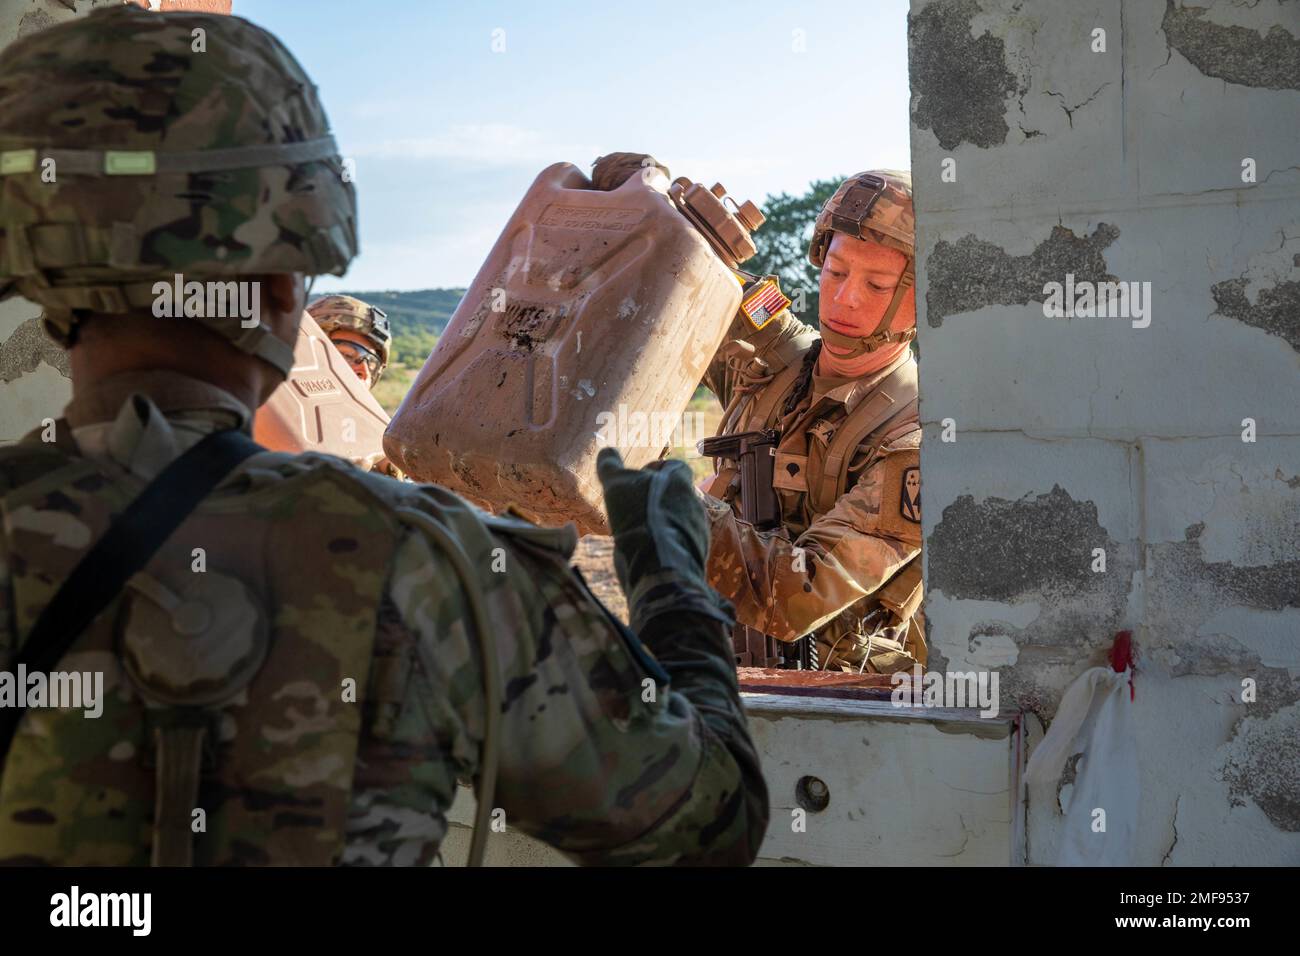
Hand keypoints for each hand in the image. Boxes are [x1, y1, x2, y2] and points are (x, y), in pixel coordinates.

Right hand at [596, 449, 711, 608]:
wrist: (659, 564)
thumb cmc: (637, 516)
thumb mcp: (616, 485)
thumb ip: (611, 467)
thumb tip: (606, 451)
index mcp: (679, 480)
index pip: (674, 466)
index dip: (655, 471)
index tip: (637, 482)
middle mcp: (694, 501)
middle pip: (676, 494)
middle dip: (657, 500)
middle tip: (634, 510)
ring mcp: (698, 528)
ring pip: (679, 519)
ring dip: (663, 523)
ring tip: (639, 534)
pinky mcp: (697, 553)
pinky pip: (681, 542)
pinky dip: (668, 544)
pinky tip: (649, 552)